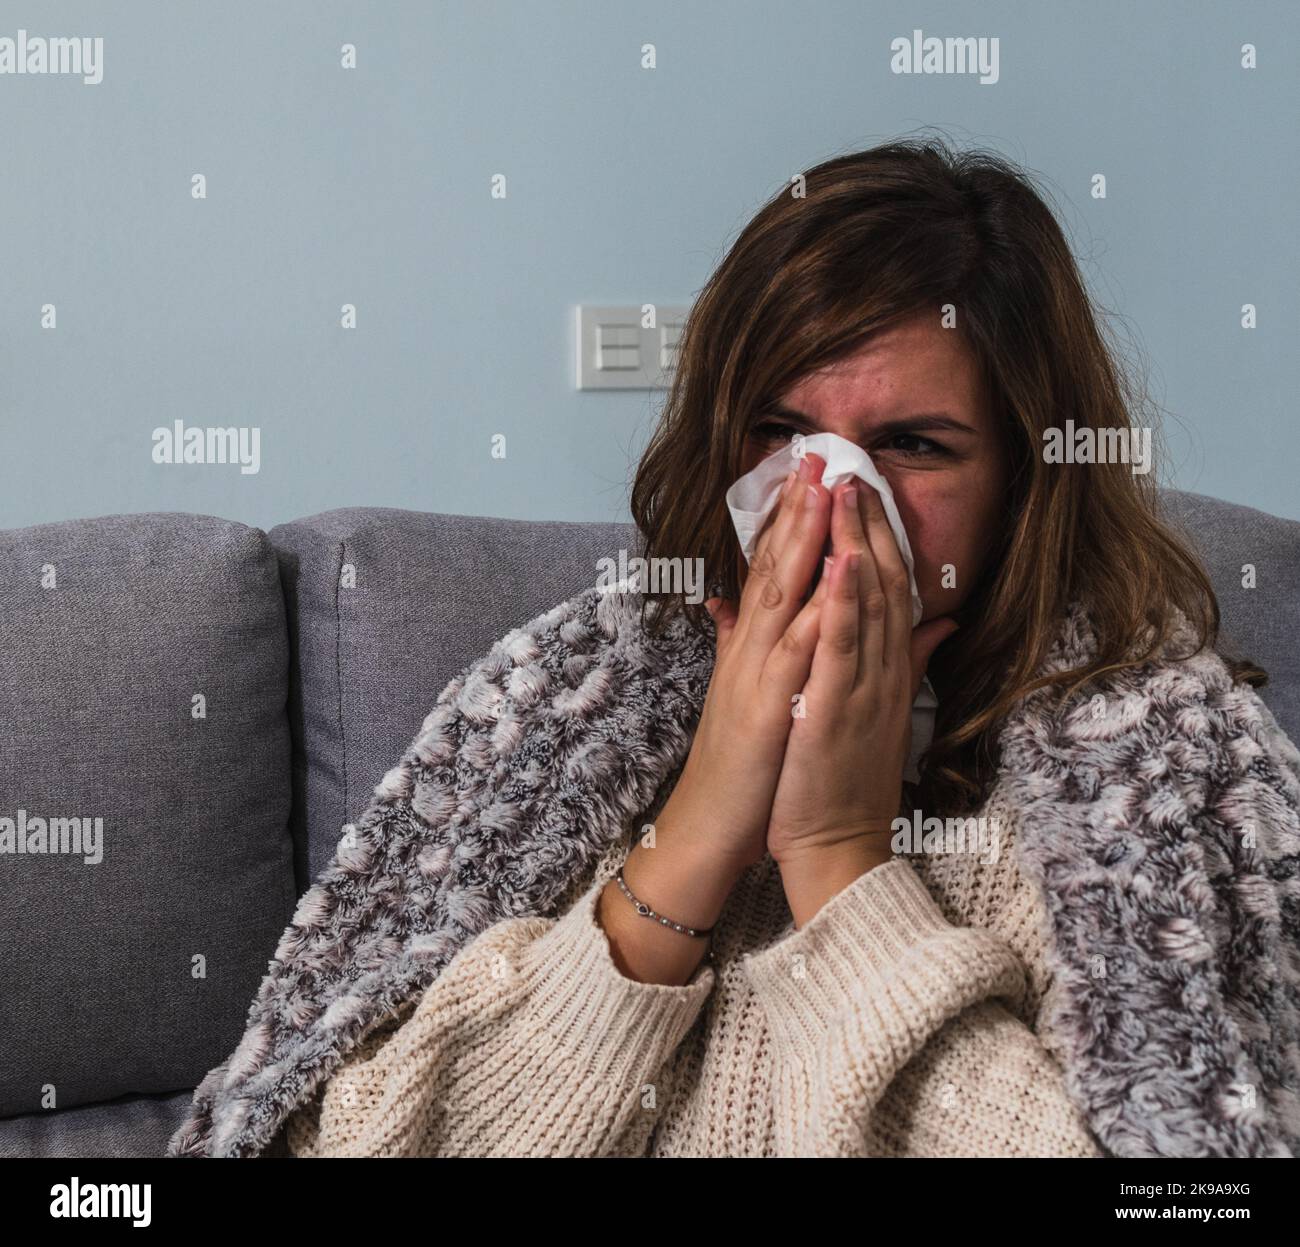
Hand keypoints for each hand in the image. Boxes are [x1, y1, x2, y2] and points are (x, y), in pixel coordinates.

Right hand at [662, 454, 828, 875]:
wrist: (706, 831)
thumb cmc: (734, 772)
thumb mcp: (739, 700)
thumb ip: (738, 648)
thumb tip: (730, 607)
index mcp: (749, 652)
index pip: (769, 575)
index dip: (787, 523)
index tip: (807, 477)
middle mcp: (749, 652)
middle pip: (773, 568)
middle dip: (795, 509)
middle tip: (816, 454)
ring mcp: (754, 675)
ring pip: (780, 593)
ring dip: (802, 536)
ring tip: (822, 485)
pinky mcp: (766, 706)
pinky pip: (797, 647)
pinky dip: (818, 606)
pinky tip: (836, 569)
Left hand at [765, 466, 957, 872]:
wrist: (837, 848)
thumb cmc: (847, 779)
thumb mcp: (884, 710)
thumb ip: (910, 660)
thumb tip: (937, 621)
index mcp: (887, 669)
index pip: (890, 589)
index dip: (880, 535)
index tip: (863, 487)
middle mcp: (883, 671)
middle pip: (883, 583)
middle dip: (867, 522)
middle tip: (853, 466)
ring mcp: (863, 689)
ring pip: (866, 604)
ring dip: (857, 543)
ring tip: (846, 490)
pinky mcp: (835, 712)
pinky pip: (842, 650)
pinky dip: (843, 604)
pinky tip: (842, 562)